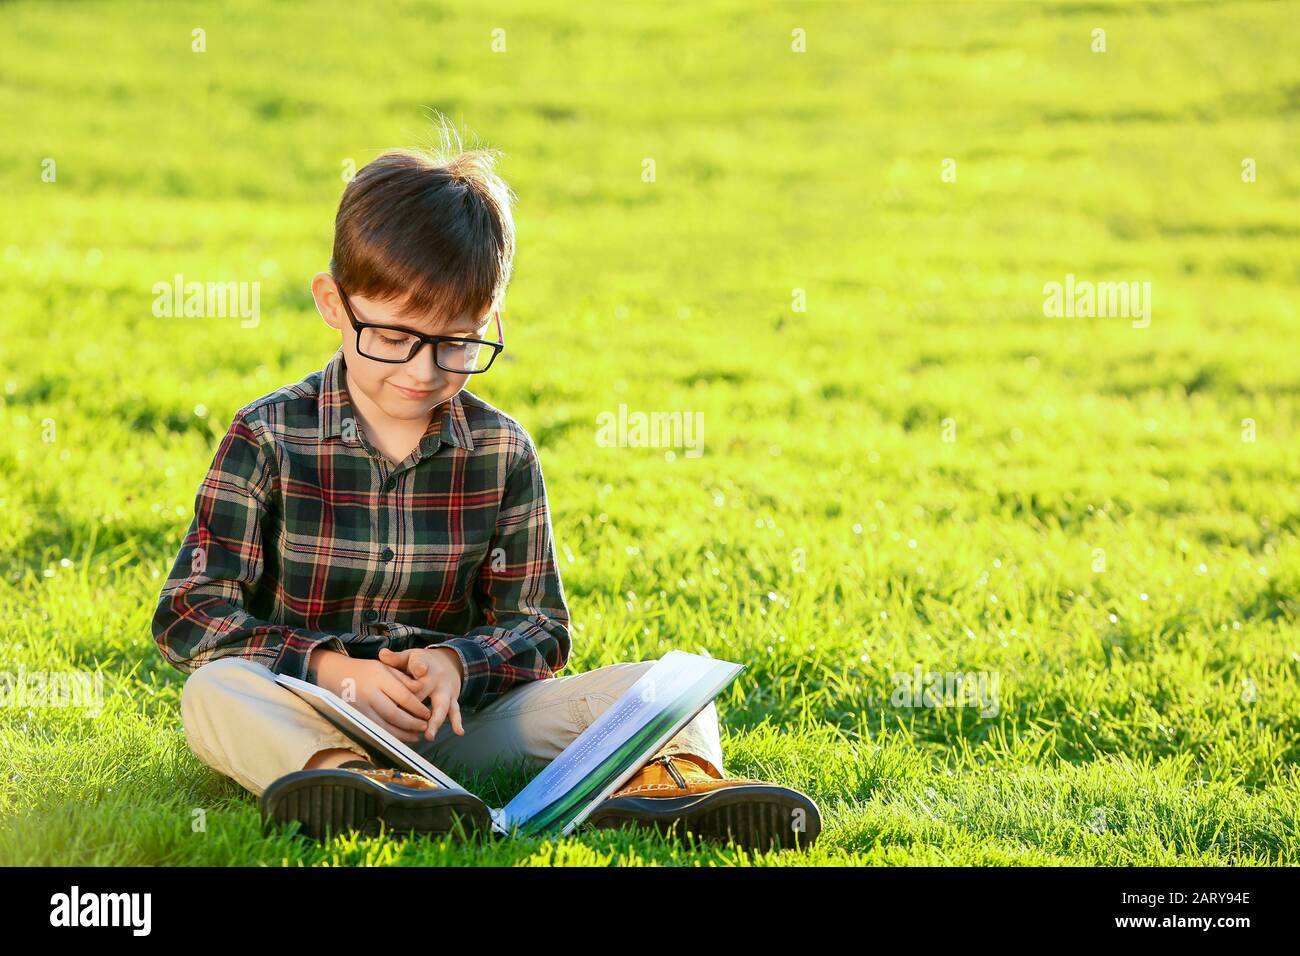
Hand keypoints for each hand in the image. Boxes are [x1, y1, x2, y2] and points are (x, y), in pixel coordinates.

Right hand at [309, 649, 431, 743]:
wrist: (337, 675)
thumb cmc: (367, 670)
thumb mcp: (386, 667)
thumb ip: (404, 679)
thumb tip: (422, 690)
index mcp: (379, 678)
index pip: (403, 697)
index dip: (417, 708)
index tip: (427, 713)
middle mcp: (369, 694)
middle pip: (394, 714)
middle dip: (411, 723)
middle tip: (424, 726)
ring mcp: (361, 708)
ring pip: (384, 727)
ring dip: (402, 734)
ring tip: (416, 736)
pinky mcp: (356, 718)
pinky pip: (375, 730)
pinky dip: (389, 736)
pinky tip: (400, 738)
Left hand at [378, 646, 465, 740]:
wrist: (449, 662)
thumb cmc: (422, 662)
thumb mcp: (411, 656)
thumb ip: (396, 658)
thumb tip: (382, 653)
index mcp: (423, 665)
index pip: (420, 666)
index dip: (420, 667)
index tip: (420, 670)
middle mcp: (436, 679)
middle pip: (428, 691)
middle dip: (419, 706)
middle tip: (411, 719)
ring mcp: (445, 691)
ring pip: (442, 706)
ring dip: (436, 721)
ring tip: (429, 735)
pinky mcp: (452, 699)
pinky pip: (455, 711)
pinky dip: (457, 722)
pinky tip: (459, 732)